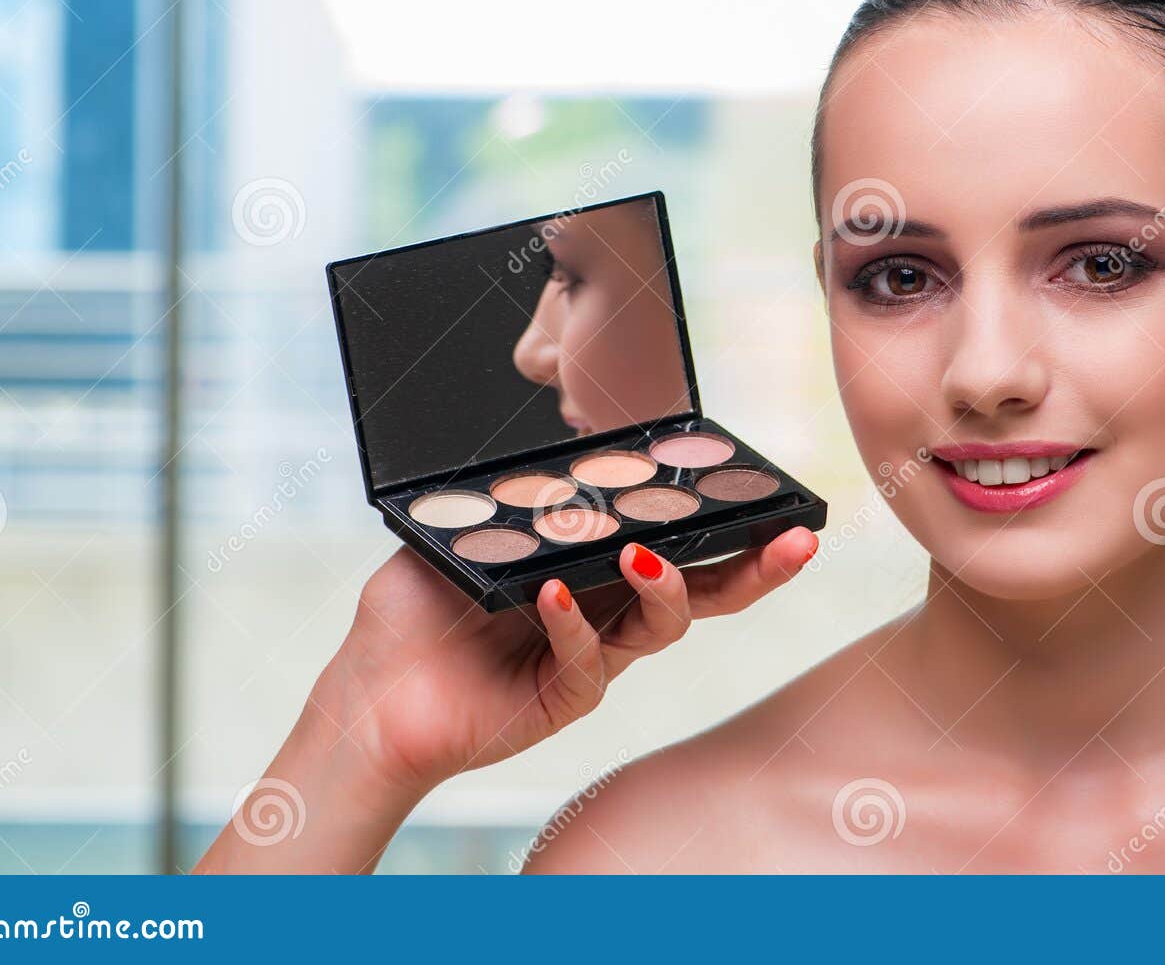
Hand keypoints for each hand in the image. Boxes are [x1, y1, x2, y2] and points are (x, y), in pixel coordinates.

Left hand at [193, 525, 816, 872]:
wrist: (367, 696)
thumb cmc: (411, 615)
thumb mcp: (461, 534)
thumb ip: (512, 504)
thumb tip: (557, 467)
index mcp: (589, 567)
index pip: (671, 542)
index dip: (723, 524)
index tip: (774, 498)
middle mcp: (603, 610)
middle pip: (700, 588)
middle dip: (756, 566)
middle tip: (797, 539)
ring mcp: (590, 655)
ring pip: (660, 626)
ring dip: (666, 589)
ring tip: (645, 557)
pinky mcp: (563, 696)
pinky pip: (586, 662)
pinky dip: (574, 626)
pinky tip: (553, 597)